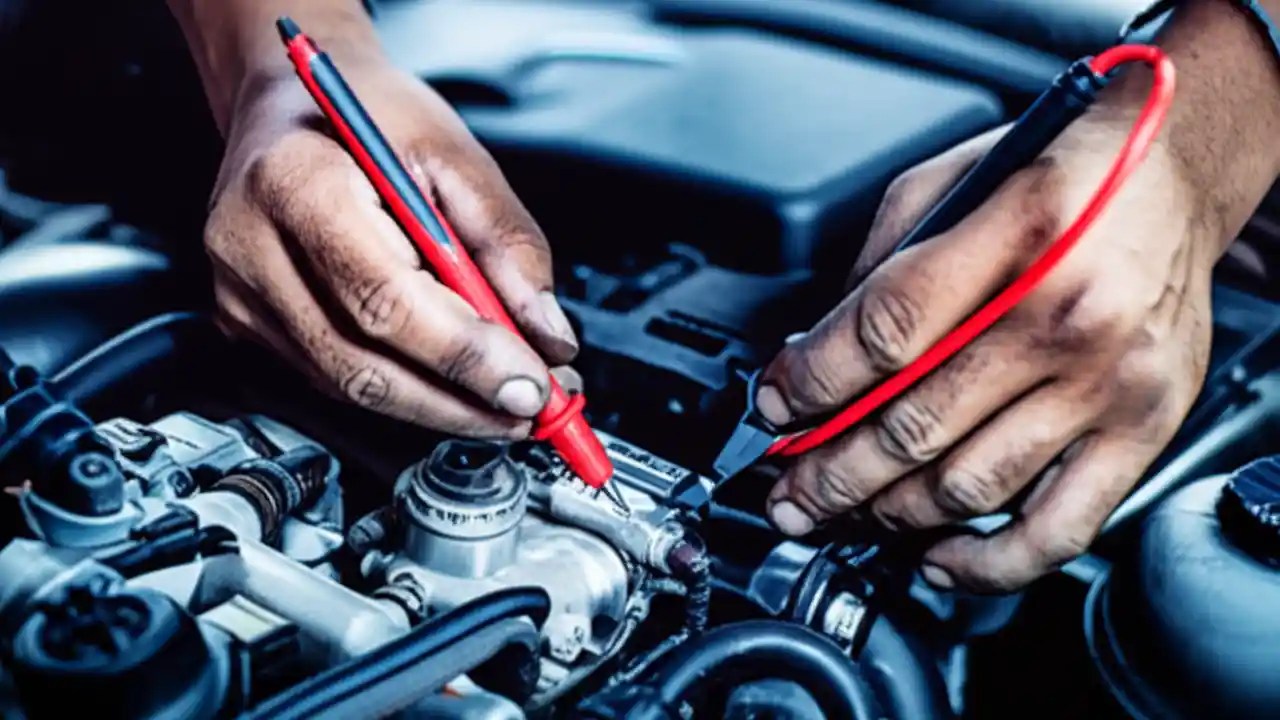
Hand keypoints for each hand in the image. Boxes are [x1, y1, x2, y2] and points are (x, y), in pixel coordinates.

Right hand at [206, 56, 578, 436]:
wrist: (296, 101)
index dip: (463, 355)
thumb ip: (508, 245)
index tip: (530, 383)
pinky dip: (405, 392)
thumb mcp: (456, 156)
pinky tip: (454, 384)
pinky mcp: (245, 323)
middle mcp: (248, 245)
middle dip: (459, 400)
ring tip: (506, 400)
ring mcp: (239, 293)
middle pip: (362, 363)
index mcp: (295, 181)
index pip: (384, 298)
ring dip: (439, 407)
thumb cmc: (370, 116)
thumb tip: (546, 336)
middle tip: (532, 408)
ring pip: (349, 387)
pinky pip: (334, 381)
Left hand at [756, 111, 1220, 591]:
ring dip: (884, 514)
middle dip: (827, 473)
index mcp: (1017, 233)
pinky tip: (935, 558)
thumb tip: (818, 354)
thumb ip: (882, 268)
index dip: (810, 383)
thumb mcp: (952, 180)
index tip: (774, 406)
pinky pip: (1057, 527)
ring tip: (841, 514)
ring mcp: (1108, 382)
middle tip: (787, 494)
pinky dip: (987, 563)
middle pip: (913, 424)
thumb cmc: (1064, 174)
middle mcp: (1066, 315)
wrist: (1173, 174)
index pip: (884, 333)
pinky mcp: (1143, 430)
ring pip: (967, 486)